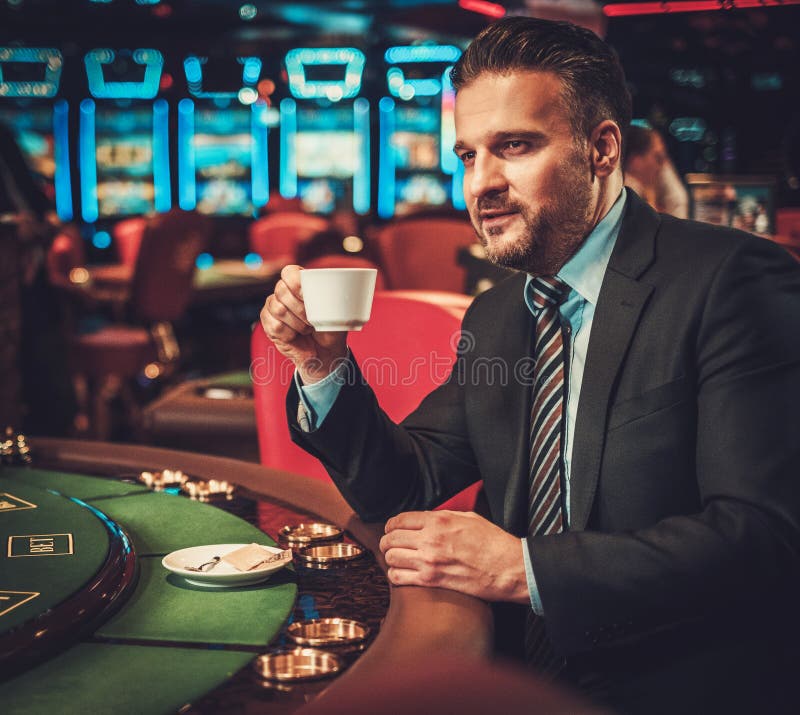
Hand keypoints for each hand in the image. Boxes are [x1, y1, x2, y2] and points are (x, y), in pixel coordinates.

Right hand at [260, 265, 347, 383]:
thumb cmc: (331, 327)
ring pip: (279, 309)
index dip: (296, 282)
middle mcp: (284, 291)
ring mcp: (273, 306)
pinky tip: (296, 336)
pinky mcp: (268, 322)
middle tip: (313, 321)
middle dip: (300, 309)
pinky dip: (290, 334)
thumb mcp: (337, 312)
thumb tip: (330, 293)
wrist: (325, 350)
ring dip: (297, 323)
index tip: (307, 296)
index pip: (289, 272)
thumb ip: (331, 299)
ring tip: (307, 329)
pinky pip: (275, 325)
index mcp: (300, 282)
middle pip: (281, 290)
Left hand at [380, 510, 529, 603]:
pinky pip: (399, 578)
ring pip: (391, 558)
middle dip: (388, 542)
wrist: (508, 568)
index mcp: (439, 520)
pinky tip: (402, 574)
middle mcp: (430, 539)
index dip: (392, 525)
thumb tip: (429, 519)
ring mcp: (429, 561)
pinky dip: (396, 576)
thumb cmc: (494, 543)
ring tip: (396, 559)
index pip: (400, 520)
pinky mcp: (432, 581)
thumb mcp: (469, 518)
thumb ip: (445, 516)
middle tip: (391, 545)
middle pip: (391, 539)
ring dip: (390, 559)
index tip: (392, 530)